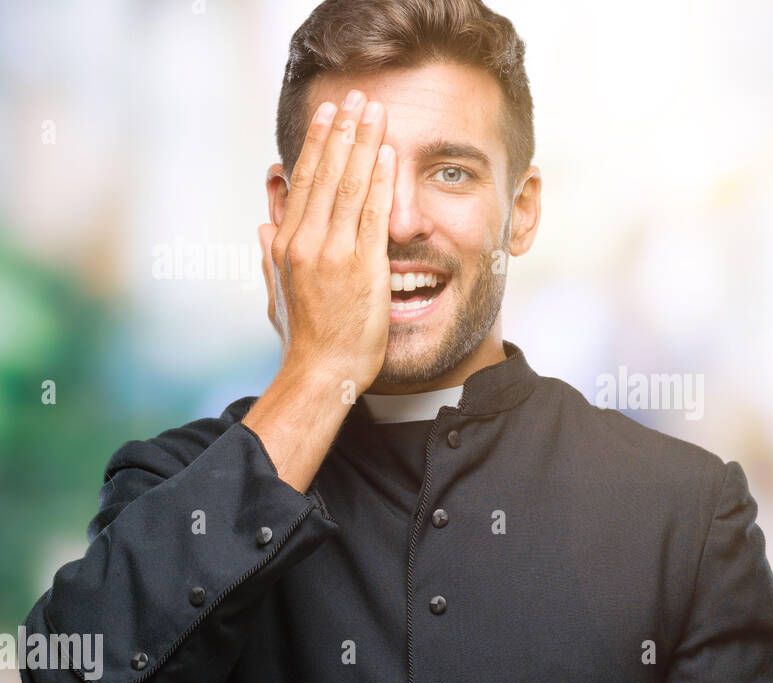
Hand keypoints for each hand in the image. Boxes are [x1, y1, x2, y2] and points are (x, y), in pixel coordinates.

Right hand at [258, 91, 395, 389]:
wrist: (320, 373)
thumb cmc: (304, 340)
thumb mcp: (278, 293)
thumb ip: (270, 257)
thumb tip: (263, 225)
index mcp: (286, 244)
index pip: (304, 181)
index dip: (318, 144)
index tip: (329, 115)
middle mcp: (306, 242)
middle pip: (326, 174)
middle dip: (342, 131)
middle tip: (356, 97)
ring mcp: (333, 253)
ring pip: (348, 186)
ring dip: (364, 144)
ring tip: (375, 112)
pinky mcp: (361, 269)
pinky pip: (371, 216)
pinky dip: (379, 182)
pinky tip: (388, 155)